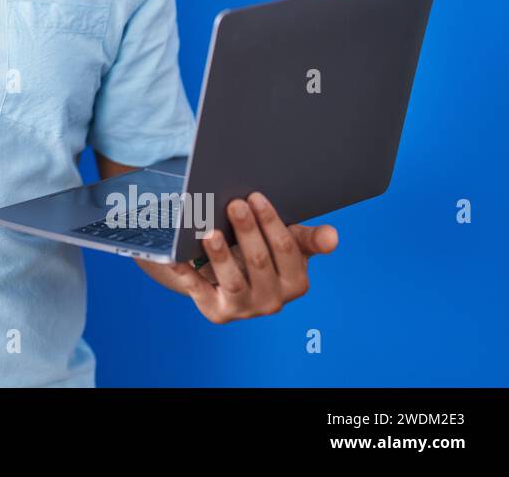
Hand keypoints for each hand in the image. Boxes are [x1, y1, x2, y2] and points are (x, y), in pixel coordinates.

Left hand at [152, 192, 337, 323]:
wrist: (231, 279)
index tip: (255, 196)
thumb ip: (309, 240)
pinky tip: (175, 256)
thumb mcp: (288, 246)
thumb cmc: (264, 254)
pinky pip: (199, 290)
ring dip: (221, 255)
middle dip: (246, 231)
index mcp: (296, 281)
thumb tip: (333, 237)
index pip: (286, 249)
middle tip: (232, 203)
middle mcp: (274, 300)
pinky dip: (186, 273)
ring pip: (233, 279)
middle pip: (259, 261)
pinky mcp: (217, 312)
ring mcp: (245, 308)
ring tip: (210, 232)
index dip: (271, 222)